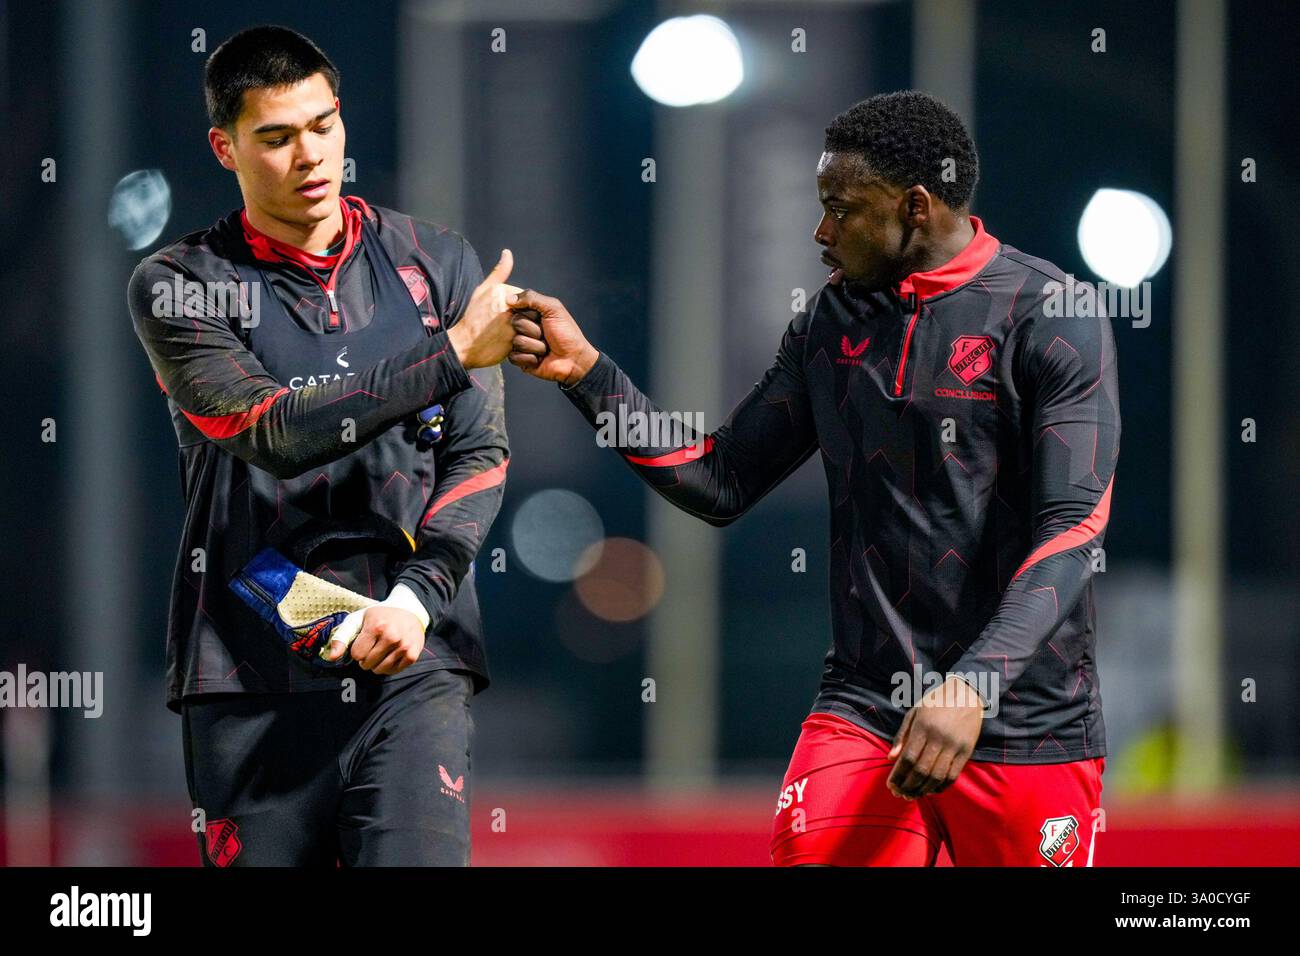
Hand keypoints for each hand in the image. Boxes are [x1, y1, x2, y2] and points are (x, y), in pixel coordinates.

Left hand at [317, 604, 425, 674]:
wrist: (410, 610)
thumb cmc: (379, 616)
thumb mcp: (358, 619)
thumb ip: (342, 637)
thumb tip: (332, 658)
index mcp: (376, 626)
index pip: (356, 655)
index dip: (357, 650)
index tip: (363, 641)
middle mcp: (391, 637)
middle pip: (367, 664)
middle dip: (366, 658)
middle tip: (373, 646)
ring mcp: (403, 646)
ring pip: (380, 670)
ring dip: (377, 664)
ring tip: (381, 651)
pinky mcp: (413, 655)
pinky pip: (393, 671)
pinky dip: (389, 667)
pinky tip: (391, 655)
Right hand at [447, 249, 523, 368]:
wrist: (462, 346)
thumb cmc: (473, 318)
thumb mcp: (484, 291)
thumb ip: (499, 273)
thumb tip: (507, 252)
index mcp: (505, 294)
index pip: (528, 301)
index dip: (521, 311)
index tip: (504, 318)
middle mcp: (509, 308)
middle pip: (533, 315)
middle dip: (528, 323)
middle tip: (506, 330)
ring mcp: (512, 326)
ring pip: (533, 330)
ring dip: (528, 336)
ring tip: (509, 340)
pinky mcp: (513, 343)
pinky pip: (529, 344)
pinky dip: (525, 348)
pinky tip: (511, 347)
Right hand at [506, 290, 598, 386]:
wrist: (574, 359)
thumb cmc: (566, 333)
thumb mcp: (553, 308)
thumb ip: (532, 297)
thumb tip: (508, 299)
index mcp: (529, 314)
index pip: (516, 308)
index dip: (530, 314)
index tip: (541, 317)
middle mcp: (523, 328)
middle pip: (516, 323)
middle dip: (534, 330)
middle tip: (546, 335)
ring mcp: (521, 344)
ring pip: (517, 341)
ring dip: (536, 346)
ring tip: (546, 348)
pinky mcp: (521, 360)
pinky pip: (515, 357)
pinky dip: (530, 358)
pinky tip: (540, 359)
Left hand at [886, 675, 985, 799]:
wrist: (967, 693)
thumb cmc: (936, 702)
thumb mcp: (914, 712)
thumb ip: (902, 735)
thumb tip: (890, 758)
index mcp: (923, 727)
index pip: (908, 758)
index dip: (898, 775)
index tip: (890, 785)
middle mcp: (939, 738)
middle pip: (921, 770)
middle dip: (908, 786)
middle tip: (899, 794)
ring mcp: (955, 745)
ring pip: (937, 776)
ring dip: (923, 790)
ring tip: (913, 795)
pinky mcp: (967, 751)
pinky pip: (953, 775)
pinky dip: (941, 786)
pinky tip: (931, 790)